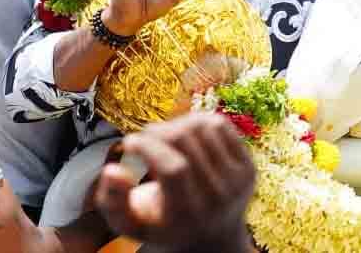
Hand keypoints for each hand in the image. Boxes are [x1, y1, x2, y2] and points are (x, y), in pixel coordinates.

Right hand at [94, 113, 256, 251]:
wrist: (212, 239)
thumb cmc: (163, 226)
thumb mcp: (131, 223)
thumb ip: (113, 201)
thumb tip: (112, 169)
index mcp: (188, 214)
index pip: (173, 168)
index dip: (148, 147)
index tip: (129, 142)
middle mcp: (217, 197)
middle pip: (186, 141)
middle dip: (157, 131)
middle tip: (144, 137)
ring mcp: (237, 180)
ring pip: (203, 127)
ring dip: (176, 123)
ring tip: (163, 138)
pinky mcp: (248, 166)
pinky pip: (220, 126)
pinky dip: (198, 121)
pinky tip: (185, 134)